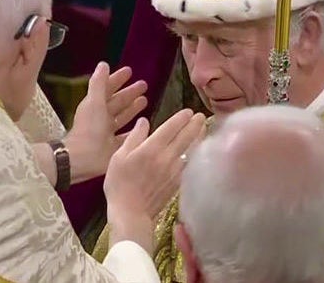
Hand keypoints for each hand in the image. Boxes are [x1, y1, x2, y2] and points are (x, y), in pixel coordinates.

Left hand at [65, 62, 147, 182]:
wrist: (84, 158)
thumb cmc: (88, 128)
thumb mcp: (94, 102)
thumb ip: (98, 83)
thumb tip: (103, 64)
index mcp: (95, 106)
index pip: (108, 88)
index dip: (118, 79)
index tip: (129, 71)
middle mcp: (102, 118)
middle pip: (118, 101)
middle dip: (130, 93)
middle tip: (144, 85)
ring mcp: (108, 132)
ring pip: (123, 117)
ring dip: (133, 108)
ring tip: (145, 100)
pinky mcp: (114, 146)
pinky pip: (126, 135)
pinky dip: (134, 130)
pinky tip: (144, 125)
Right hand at [104, 110, 206, 251]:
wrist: (131, 213)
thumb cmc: (120, 185)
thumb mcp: (119, 157)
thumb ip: (134, 137)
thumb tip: (144, 122)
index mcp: (151, 148)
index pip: (171, 128)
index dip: (181, 118)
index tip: (188, 111)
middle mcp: (167, 157)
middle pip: (185, 137)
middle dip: (195, 124)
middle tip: (201, 116)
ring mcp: (175, 171)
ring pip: (191, 150)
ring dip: (199, 137)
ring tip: (204, 129)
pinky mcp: (178, 182)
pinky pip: (190, 163)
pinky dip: (195, 154)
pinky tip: (197, 150)